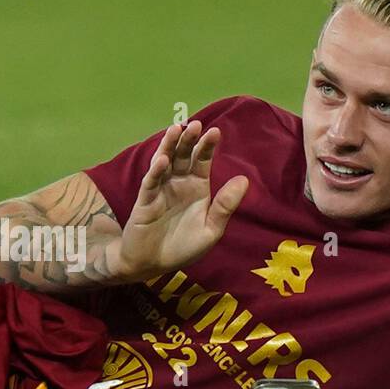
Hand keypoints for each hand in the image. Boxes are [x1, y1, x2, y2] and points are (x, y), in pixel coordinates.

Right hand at [113, 121, 249, 280]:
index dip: (207, 146)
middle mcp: (178, 183)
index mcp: (196, 187)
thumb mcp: (211, 230)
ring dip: (169, 146)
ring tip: (175, 129)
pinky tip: (162, 160)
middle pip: (183, 156)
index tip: (216, 132)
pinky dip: (155, 171)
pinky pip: (150, 183)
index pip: (202, 160)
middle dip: (189, 140)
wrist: (153, 265)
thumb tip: (244, 179)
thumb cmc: (183, 247)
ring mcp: (160, 190)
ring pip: (164, 162)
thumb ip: (225, 205)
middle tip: (195, 124)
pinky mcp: (145, 201)